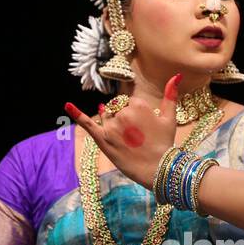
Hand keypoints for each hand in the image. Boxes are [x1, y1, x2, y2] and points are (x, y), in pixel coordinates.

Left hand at [63, 72, 182, 190]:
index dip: (136, 116)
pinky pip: (88, 124)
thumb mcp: (169, 118)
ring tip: (127, 140)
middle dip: (124, 120)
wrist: (158, 169)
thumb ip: (171, 95)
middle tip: (137, 138)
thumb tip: (176, 75)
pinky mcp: (103, 139)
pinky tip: (67, 105)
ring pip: (107, 117)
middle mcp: (123, 112)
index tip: (144, 129)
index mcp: (138, 104)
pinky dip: (76, 114)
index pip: (130, 103)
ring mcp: (111, 126)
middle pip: (117, 109)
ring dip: (113, 124)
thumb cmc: (165, 143)